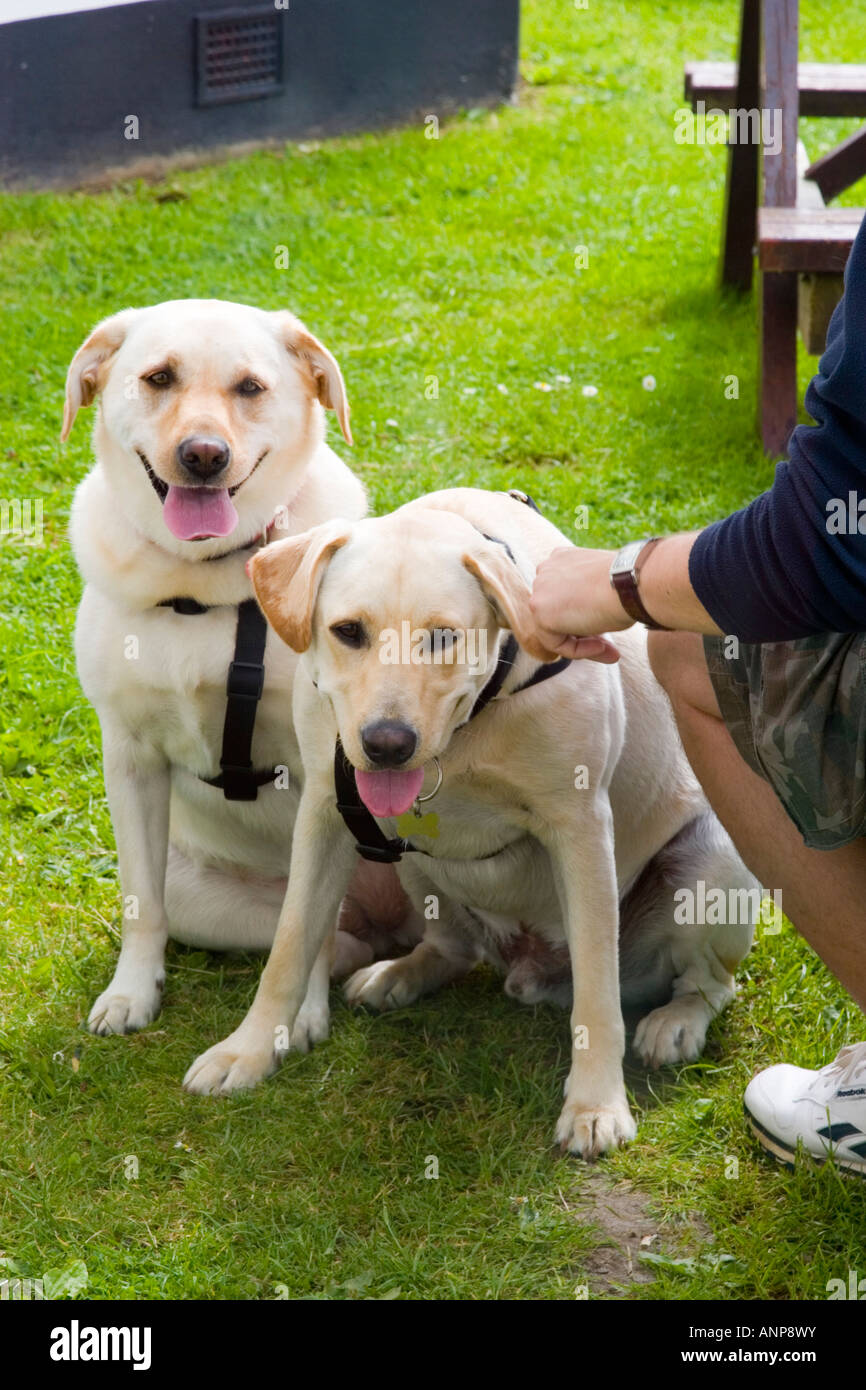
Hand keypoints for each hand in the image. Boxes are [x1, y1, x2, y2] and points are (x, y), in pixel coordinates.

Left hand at [529, 546, 632, 661]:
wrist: (631, 582)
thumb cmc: (630, 583)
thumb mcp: (607, 586)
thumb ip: (590, 597)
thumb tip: (592, 619)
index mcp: (563, 558)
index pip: (567, 596)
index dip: (587, 616)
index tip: (607, 629)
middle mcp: (547, 570)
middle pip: (560, 613)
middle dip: (584, 633)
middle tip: (608, 646)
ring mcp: (540, 589)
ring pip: (556, 630)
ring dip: (583, 644)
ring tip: (610, 651)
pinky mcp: (539, 610)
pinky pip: (556, 643)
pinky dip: (579, 650)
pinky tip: (601, 647)